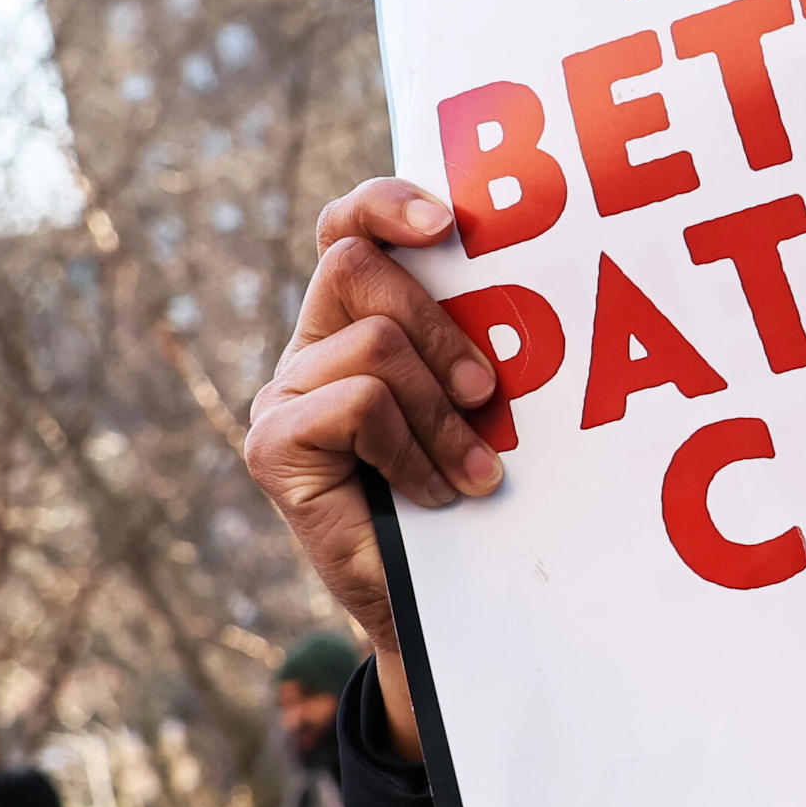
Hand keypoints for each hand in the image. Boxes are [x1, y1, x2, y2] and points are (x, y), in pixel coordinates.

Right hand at [244, 180, 502, 758]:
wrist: (435, 603)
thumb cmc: (466, 492)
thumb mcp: (477, 402)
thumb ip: (474, 341)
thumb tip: (533, 273)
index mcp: (352, 321)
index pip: (346, 228)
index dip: (385, 203)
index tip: (450, 221)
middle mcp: (306, 347)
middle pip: (356, 269)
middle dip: (441, 327)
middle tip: (489, 396)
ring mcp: (280, 395)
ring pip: (374, 348)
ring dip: (441, 414)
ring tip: (471, 470)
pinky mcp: (272, 446)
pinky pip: (358, 406)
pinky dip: (411, 450)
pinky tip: (433, 494)